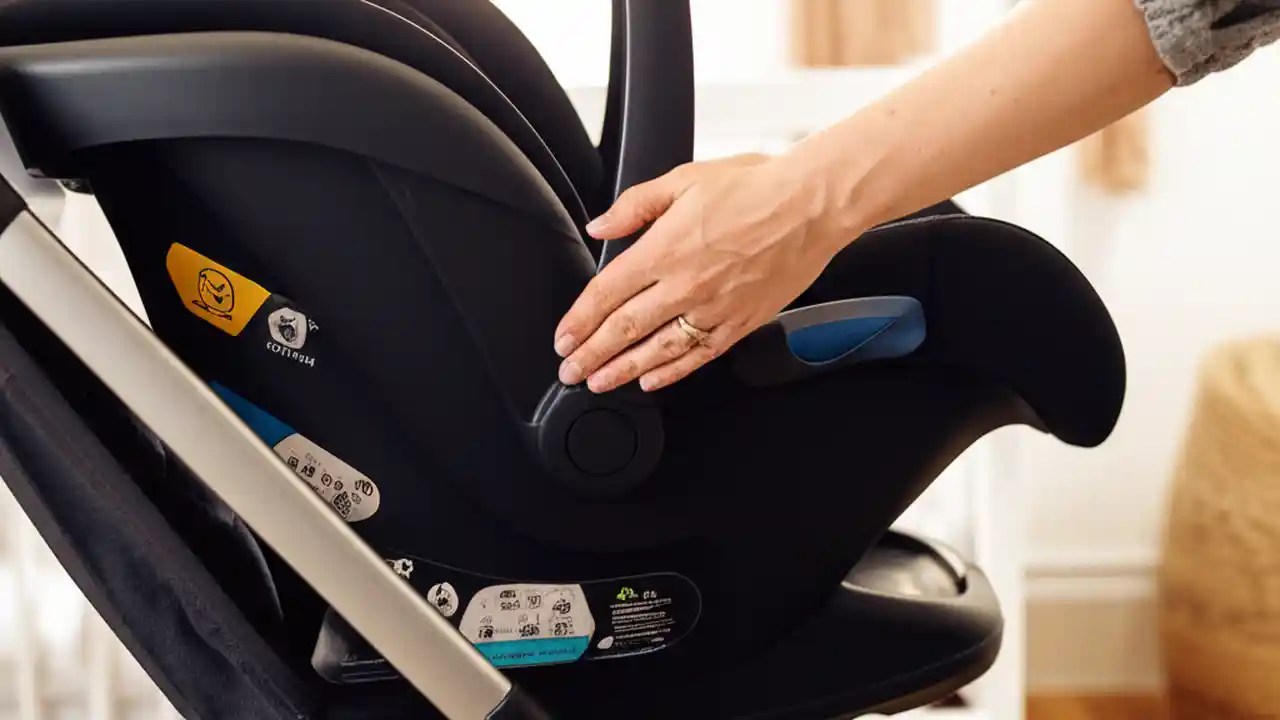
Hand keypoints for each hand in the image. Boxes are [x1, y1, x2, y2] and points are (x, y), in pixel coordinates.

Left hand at [553, 153, 850, 392]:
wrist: (812, 206)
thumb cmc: (756, 187)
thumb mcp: (684, 180)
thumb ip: (635, 206)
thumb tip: (600, 226)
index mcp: (665, 249)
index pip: (606, 294)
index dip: (579, 321)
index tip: (563, 338)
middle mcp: (685, 285)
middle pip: (624, 329)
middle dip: (591, 355)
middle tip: (570, 371)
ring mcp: (714, 308)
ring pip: (657, 350)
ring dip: (622, 370)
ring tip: (599, 383)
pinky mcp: (741, 322)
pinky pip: (698, 354)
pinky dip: (671, 371)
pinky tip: (651, 380)